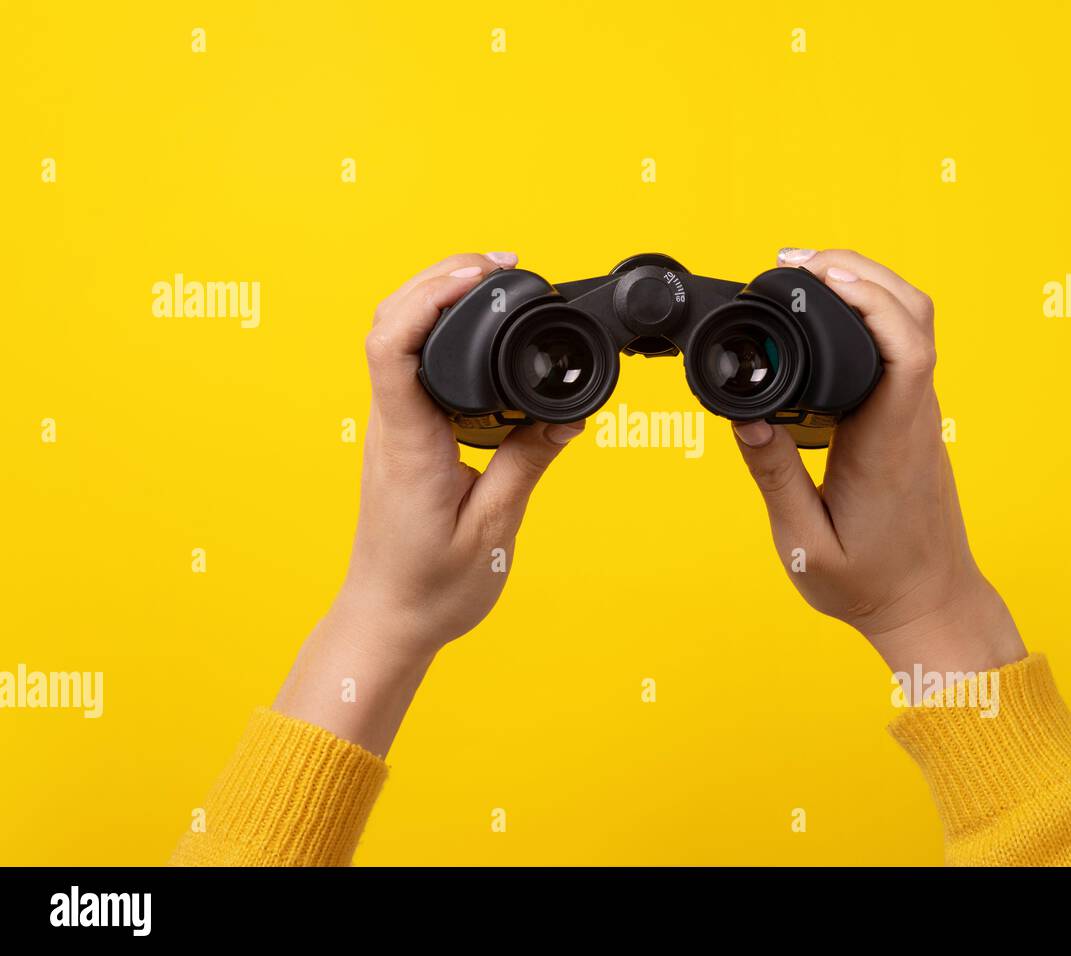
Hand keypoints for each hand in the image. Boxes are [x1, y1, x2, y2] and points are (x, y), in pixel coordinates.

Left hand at [274, 252, 583, 753]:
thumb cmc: (431, 588)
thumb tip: (567, 416)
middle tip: (501, 265)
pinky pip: (412, 367)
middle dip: (441, 278)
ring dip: (440, 299)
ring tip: (496, 285)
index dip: (432, 294)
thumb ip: (528, 463)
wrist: (388, 620)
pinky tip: (482, 335)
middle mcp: (391, 427)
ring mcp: (393, 430)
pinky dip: (443, 333)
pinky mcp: (404, 439)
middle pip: (392, 321)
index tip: (483, 275)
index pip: (394, 345)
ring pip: (399, 338)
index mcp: (410, 444)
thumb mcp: (494, 530)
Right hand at [731, 249, 1024, 682]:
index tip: (820, 276)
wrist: (929, 606)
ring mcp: (920, 417)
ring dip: (866, 289)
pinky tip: (827, 324)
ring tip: (806, 280)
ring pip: (913, 326)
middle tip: (796, 261)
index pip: (905, 348)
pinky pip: (903, 349)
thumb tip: (746, 419)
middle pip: (915, 315)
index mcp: (887, 443)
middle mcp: (913, 418)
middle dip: (860, 271)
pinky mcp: (914, 422)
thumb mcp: (805, 544)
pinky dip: (869, 317)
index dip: (870, 298)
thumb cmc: (870, 584)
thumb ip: (775, 479)